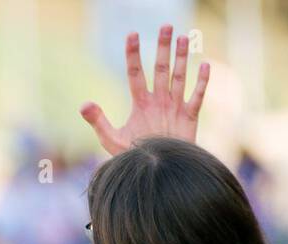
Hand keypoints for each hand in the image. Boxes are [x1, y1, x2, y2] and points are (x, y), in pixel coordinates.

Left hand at [79, 24, 209, 155]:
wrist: (153, 174)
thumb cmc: (132, 159)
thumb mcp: (112, 140)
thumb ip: (99, 121)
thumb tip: (83, 104)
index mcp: (141, 103)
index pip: (135, 73)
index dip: (133, 54)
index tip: (132, 34)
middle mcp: (158, 101)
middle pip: (161, 69)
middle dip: (162, 48)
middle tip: (165, 26)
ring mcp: (174, 107)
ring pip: (179, 77)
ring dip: (182, 58)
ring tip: (184, 37)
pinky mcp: (189, 118)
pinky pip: (197, 97)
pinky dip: (202, 82)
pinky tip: (205, 65)